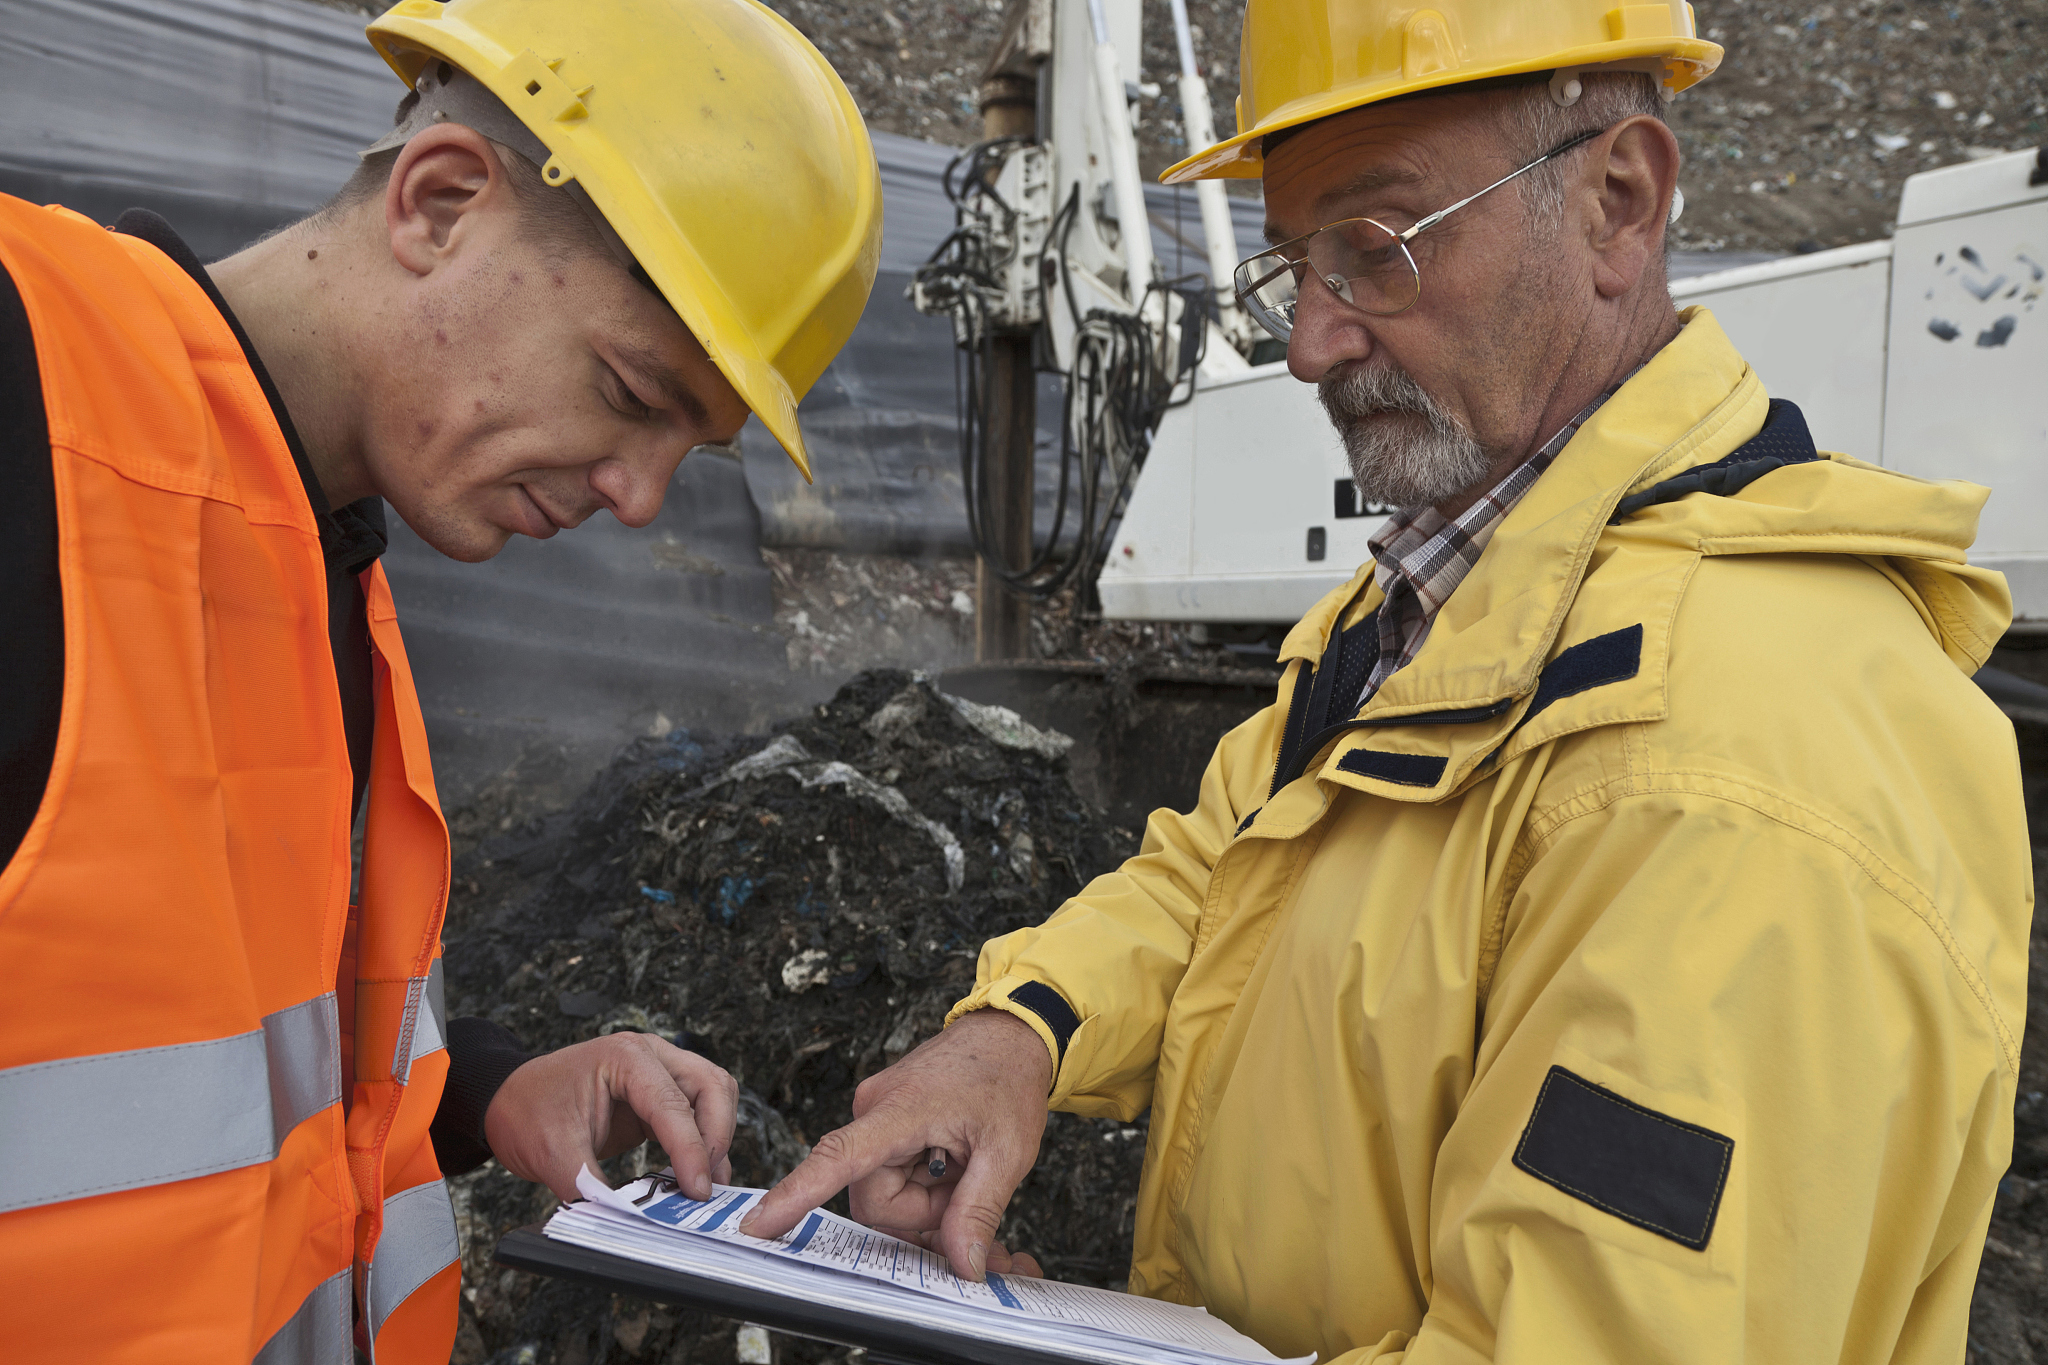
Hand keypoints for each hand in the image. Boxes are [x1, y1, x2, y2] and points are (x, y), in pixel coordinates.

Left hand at [483, 1032, 737, 1201]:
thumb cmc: (525, 1111)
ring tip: (704, 1184)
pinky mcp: (657, 1096)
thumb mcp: (551, 1152)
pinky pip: (696, 1113)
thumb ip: (589, 1187)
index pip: (673, 1104)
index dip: (691, 1150)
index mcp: (624, 1058)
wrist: (506, 1100)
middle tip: (706, 1186)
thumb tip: (623, 1222)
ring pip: (714, 1096)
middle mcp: (650, 1056)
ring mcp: (657, 1071)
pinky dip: (702, 1143)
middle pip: (712, 1087)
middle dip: (717, 1137)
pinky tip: (691, 1177)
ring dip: (716, 1139)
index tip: (696, 1191)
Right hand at [739, 1009, 1051, 1281]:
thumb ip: (977, 1211)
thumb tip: (959, 1266)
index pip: (837, 1157)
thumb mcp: (1006, 1152)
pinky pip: (891, 1175)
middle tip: (967, 1187)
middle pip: (875, 1200)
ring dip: (927, 1199)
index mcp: (899, 1110)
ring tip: (967, 1169)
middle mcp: (873, 1111)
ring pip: (885, 1194)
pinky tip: (956, 1168)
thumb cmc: (1007, 1079)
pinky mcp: (884, 1123)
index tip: (759, 1224)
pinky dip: (924, 1185)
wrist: (1009, 1035)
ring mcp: (876, 1116)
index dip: (798, 1195)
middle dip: (922, 1211)